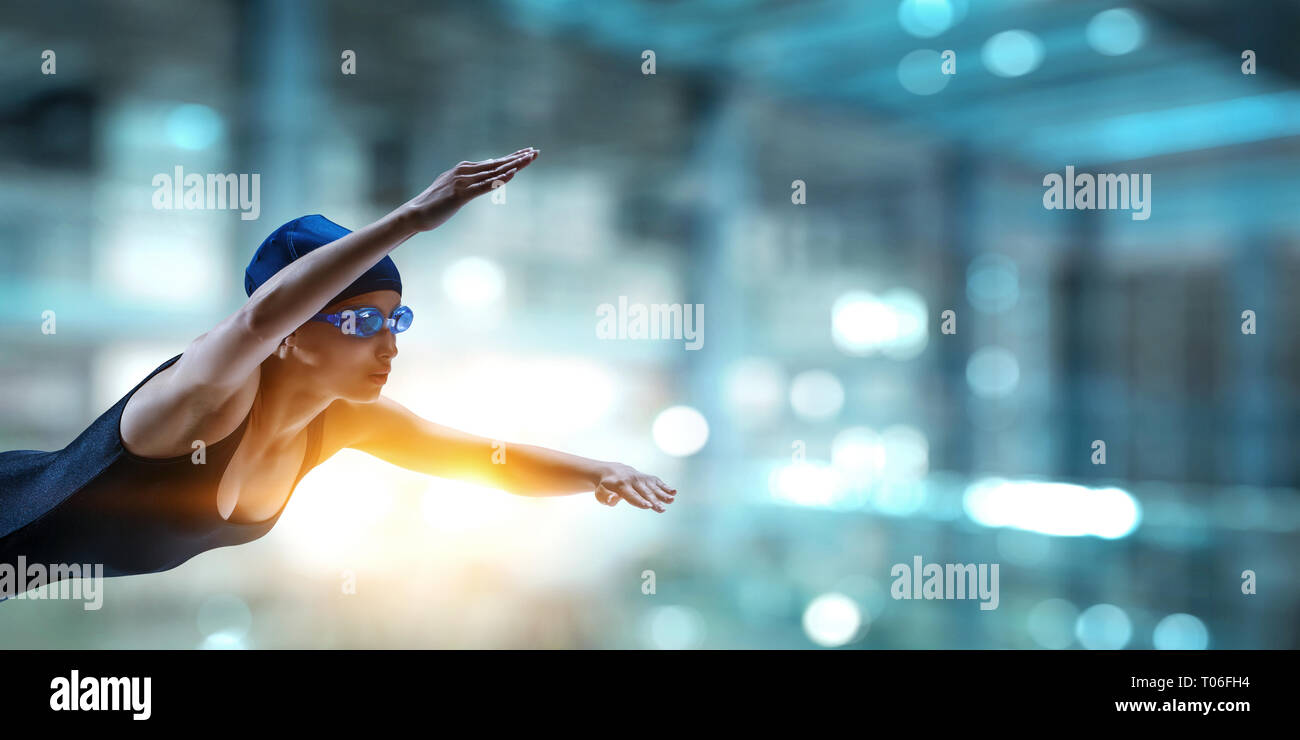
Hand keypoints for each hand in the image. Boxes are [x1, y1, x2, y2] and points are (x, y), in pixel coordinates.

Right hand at [399, 147, 538, 232]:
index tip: (529, 152)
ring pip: (492, 173)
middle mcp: (464, 172)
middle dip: (517, 158)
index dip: (512, 157)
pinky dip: (497, 181)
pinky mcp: (459, 195)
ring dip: (511, 166)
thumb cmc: (436, 202)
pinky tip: (510, 177)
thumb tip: (490, 164)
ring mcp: (462, 182)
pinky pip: (482, 187)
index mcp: (465, 169)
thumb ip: (473, 175)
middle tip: (535, 152)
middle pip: (497, 164)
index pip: (494, 162)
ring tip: (527, 160)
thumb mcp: (456, 185)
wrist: (416, 213)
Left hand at [593, 462, 676, 512]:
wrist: (611, 471)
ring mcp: (641, 478)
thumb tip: (611, 500)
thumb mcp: (600, 493)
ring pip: (653, 487)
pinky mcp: (647, 478)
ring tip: (672, 500)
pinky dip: (665, 486)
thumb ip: (605, 498)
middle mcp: (632, 480)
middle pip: (644, 492)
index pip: (631, 494)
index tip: (648, 506)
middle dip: (654, 501)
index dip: (639, 501)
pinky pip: (657, 482)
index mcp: (620, 485)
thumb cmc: (605, 487)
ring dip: (663, 494)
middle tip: (662, 509)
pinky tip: (674, 492)